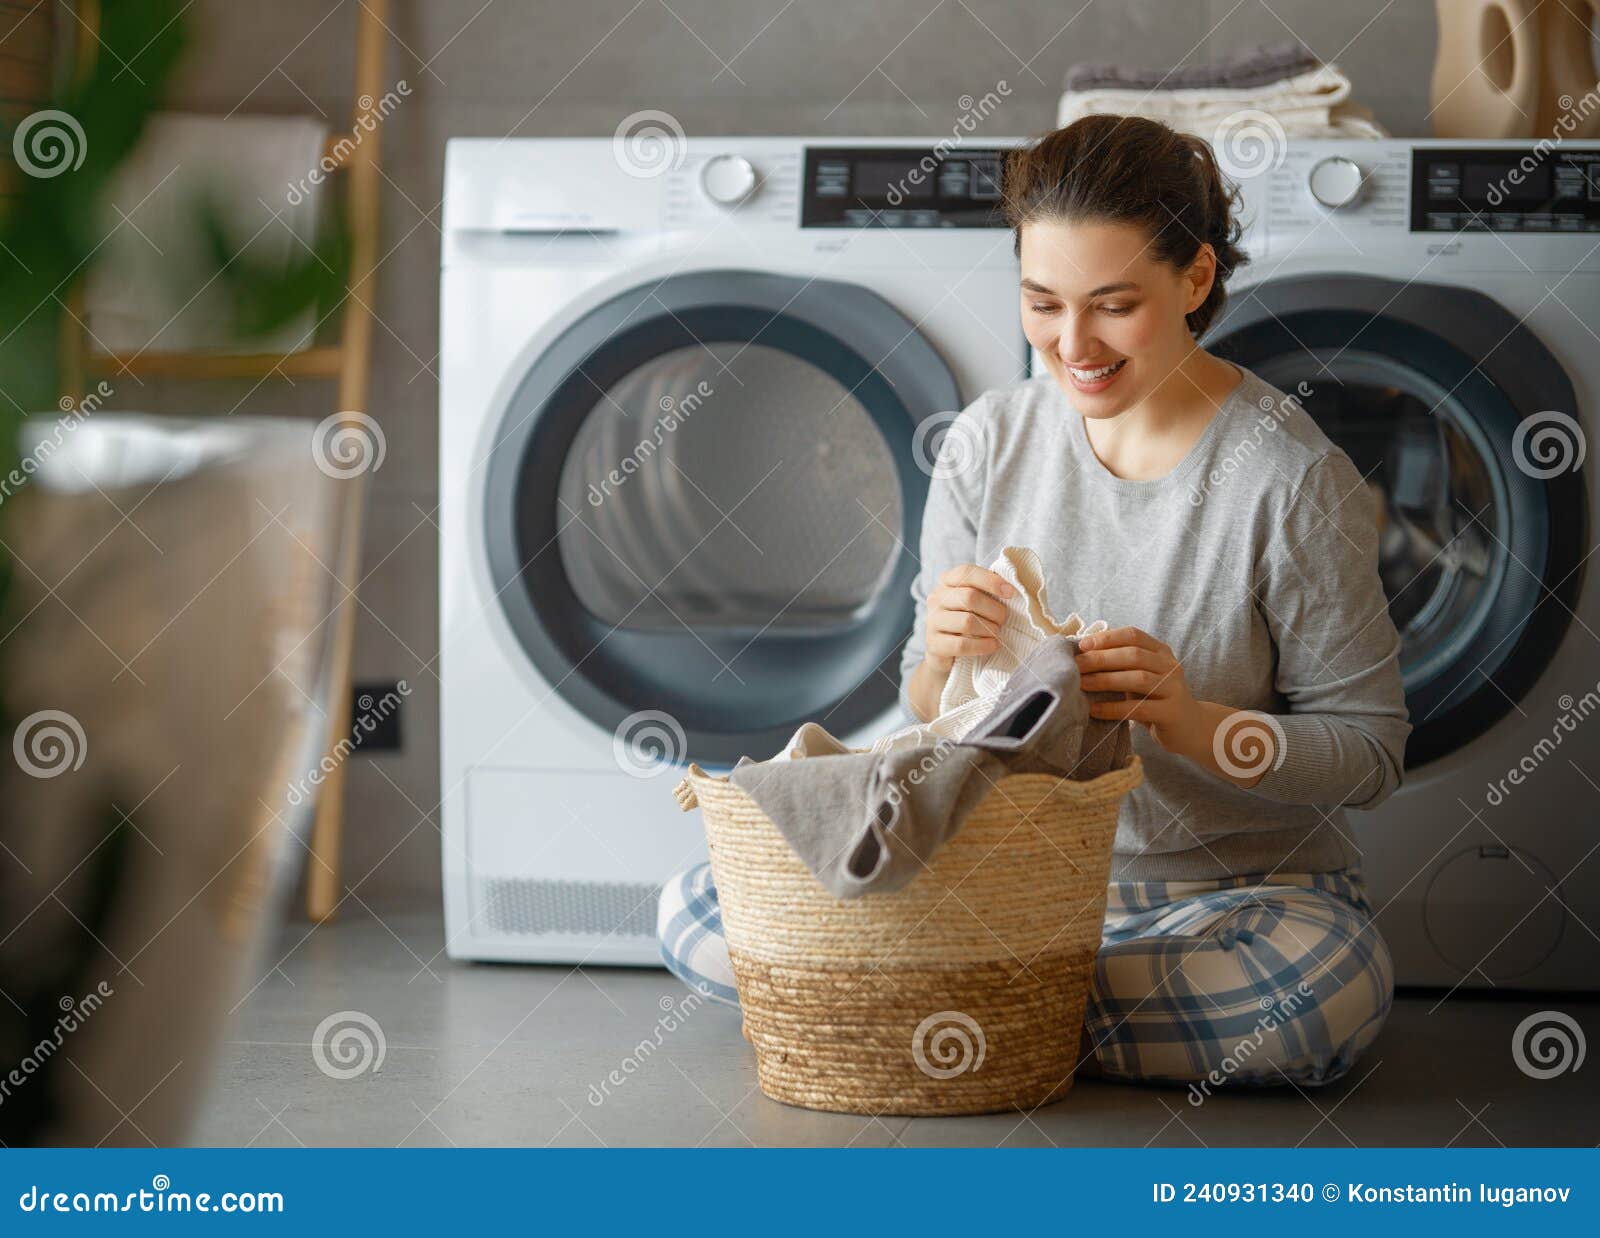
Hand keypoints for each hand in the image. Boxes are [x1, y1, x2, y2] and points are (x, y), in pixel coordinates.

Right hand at [923, 563, 1016, 673]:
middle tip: (1003, 619)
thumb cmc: (967, 621)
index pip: (966, 572)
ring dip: (990, 629)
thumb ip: (987, 590)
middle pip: (969, 597)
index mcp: (946, 581)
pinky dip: (983, 645)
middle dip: (994, 610)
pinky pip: (962, 644)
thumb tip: (1010, 588)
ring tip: (996, 633)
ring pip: (967, 622)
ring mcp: (932, 621)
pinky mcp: (934, 644)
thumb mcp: (975, 601)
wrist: (947, 653)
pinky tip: (992, 645)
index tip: (1011, 592)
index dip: (990, 580)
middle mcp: (935, 598)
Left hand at [1074, 626, 1205, 755]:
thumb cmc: (1155, 699)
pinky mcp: (1171, 712)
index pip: (1133, 635)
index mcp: (1161, 652)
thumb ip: (1121, 664)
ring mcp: (1173, 688)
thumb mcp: (1142, 675)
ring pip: (1138, 679)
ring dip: (1106, 680)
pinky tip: (1094, 710)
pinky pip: (1139, 708)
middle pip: (1134, 655)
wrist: (1189, 727)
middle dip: (1101, 658)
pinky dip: (1114, 708)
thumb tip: (1082, 655)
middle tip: (1077, 666)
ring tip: (1082, 684)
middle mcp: (1170, 666)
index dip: (1107, 638)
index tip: (1082, 645)